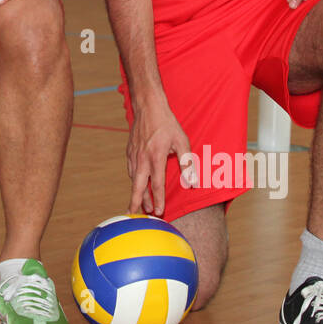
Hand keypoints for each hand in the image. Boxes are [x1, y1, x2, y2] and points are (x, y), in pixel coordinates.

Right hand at [126, 97, 193, 215]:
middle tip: (136, 216)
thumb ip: (187, 163)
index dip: (158, 200)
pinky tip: (137, 186)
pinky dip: (133, 181)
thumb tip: (192, 183)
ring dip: (136, 194)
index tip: (158, 212)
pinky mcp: (130, 152)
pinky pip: (131, 171)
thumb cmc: (167, 124)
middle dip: (137, 203)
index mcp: (155, 157)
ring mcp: (133, 155)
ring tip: (139, 207)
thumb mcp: (182, 141)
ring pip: (133, 180)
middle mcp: (142, 159)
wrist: (148, 106)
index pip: (156, 184)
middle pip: (138, 186)